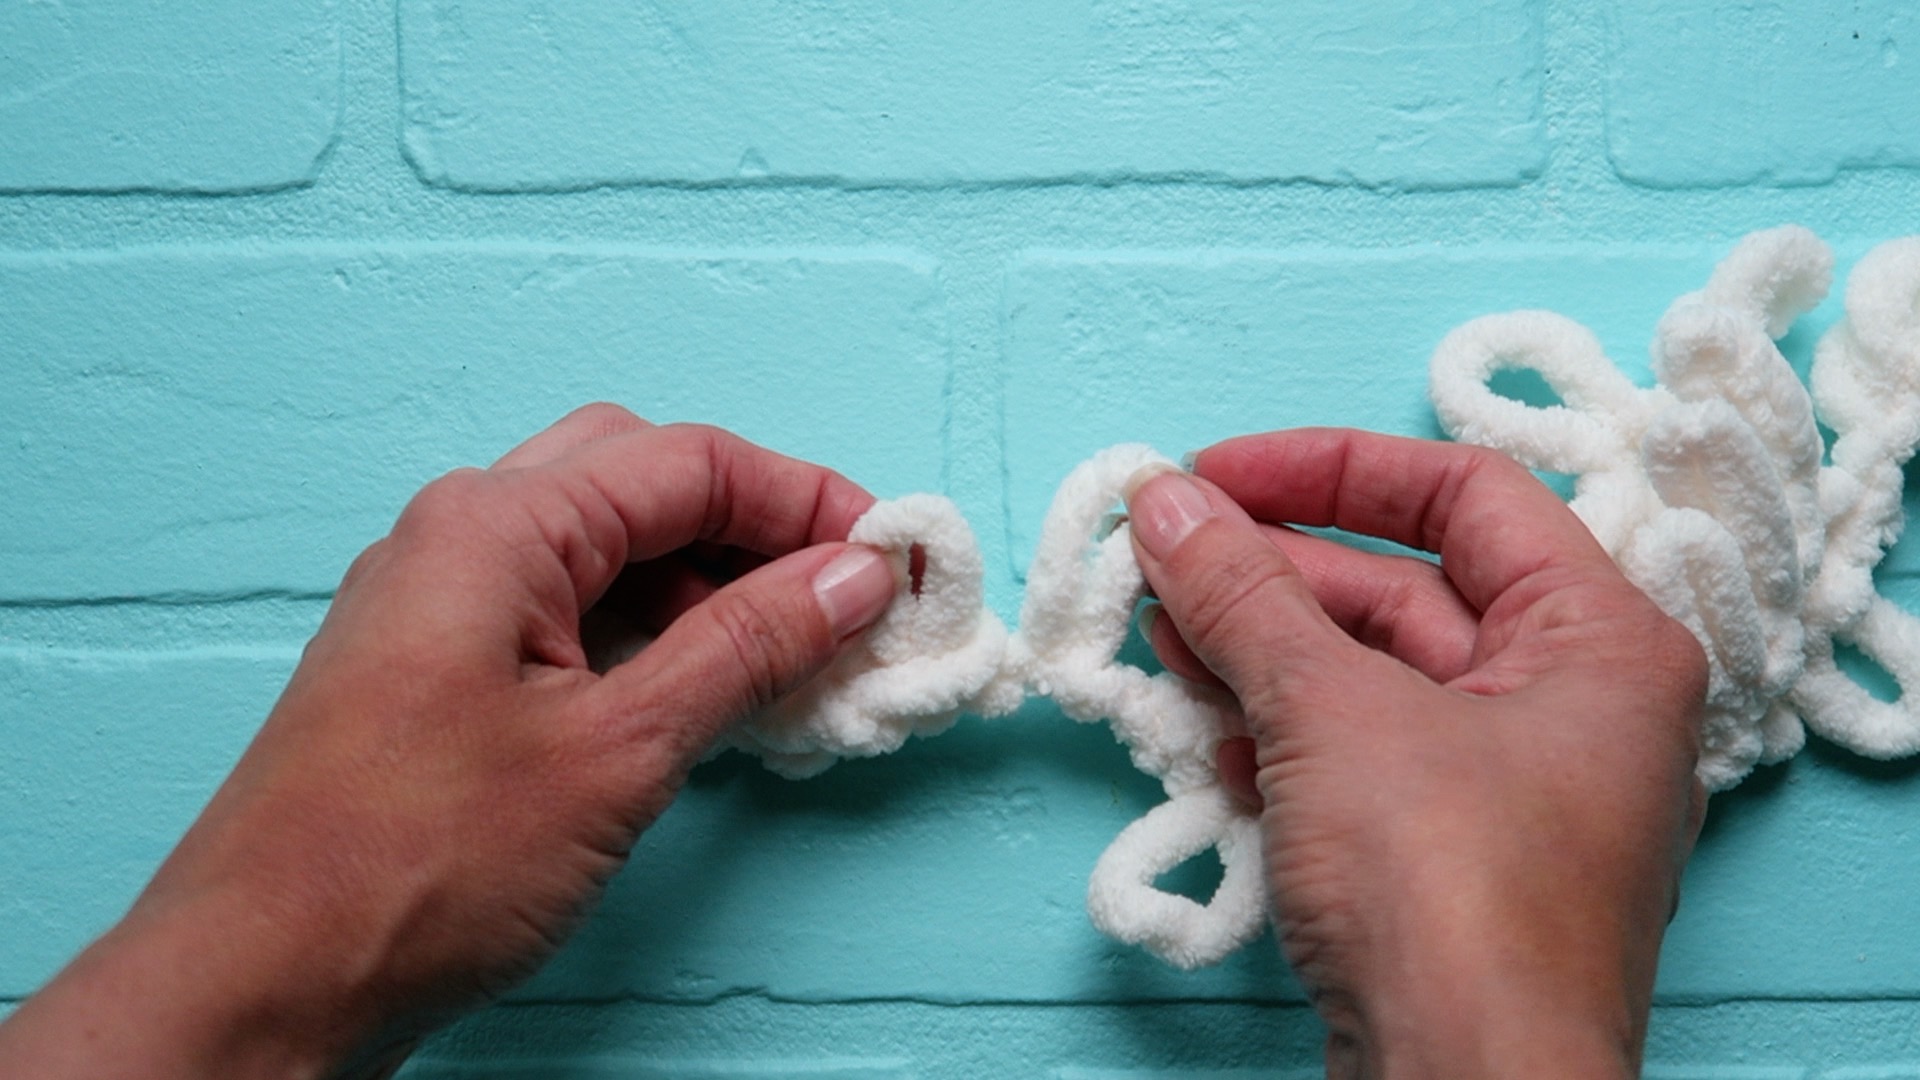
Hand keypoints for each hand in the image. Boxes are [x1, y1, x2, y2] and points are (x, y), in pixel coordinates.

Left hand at [0, 405, 896, 1078]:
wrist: (261, 985)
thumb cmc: (417, 866)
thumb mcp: (619, 750)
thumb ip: (746, 645)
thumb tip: (852, 575)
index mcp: (496, 524)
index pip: (689, 462)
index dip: (807, 502)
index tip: (894, 561)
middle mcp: (459, 537)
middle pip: (644, 480)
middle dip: (755, 528)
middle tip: (841, 598)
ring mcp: (440, 603)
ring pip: (606, 549)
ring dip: (705, 587)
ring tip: (790, 664)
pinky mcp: (437, 672)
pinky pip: (567, 613)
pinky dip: (649, 638)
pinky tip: (706, 700)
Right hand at [1123, 429, 1706, 1079]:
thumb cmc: (1455, 900)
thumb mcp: (1332, 713)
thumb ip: (1244, 594)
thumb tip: (1166, 505)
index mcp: (1602, 642)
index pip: (1465, 494)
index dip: (1328, 468)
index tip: (1213, 474)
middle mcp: (1575, 708)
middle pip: (1404, 590)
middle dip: (1271, 575)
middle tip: (1160, 560)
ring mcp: (1516, 794)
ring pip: (1370, 681)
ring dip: (1260, 654)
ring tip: (1161, 640)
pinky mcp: (1454, 866)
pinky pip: (1361, 762)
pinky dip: (1282, 739)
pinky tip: (1212, 737)